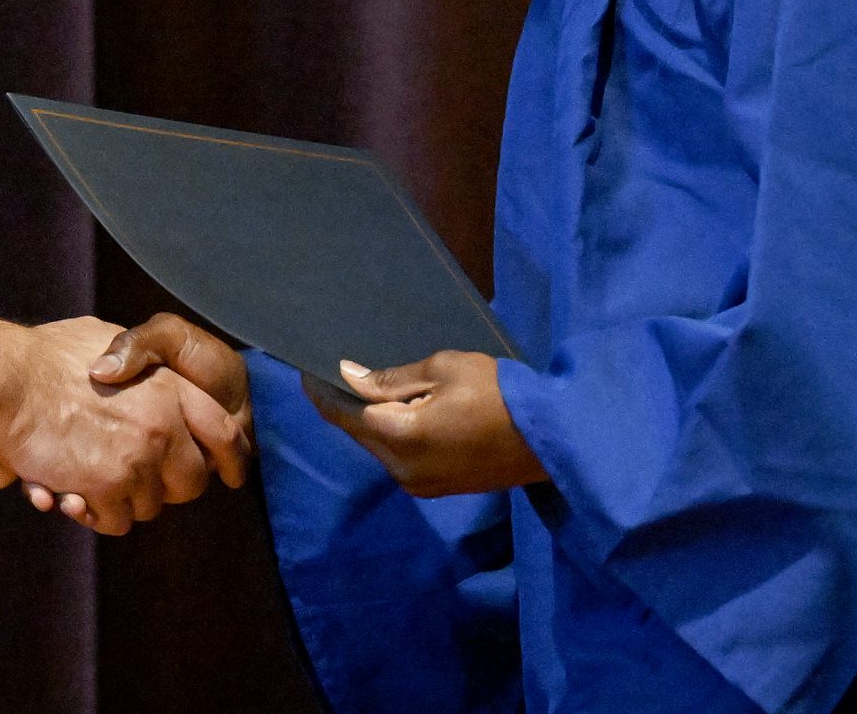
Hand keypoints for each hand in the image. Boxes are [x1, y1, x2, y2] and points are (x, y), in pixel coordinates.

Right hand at [0, 316, 249, 534]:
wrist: (9, 382)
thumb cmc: (48, 357)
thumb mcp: (106, 339)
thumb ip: (133, 358)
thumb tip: (135, 369)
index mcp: (170, 387)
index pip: (224, 431)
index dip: (228, 456)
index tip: (227, 472)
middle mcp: (163, 425)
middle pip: (191, 481)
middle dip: (168, 486)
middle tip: (137, 478)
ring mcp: (138, 458)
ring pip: (150, 505)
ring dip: (124, 499)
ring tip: (90, 480)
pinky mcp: (108, 487)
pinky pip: (117, 520)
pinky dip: (97, 515)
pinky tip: (74, 496)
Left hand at [306, 350, 545, 496]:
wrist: (549, 440)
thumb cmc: (497, 394)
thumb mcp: (442, 370)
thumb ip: (391, 378)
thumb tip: (350, 375)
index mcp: (399, 436)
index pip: (341, 414)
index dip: (320, 391)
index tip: (306, 368)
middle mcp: (401, 468)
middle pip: (358, 431)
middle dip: (346, 402)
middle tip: (342, 368)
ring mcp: (418, 484)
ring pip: (377, 445)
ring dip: (370, 419)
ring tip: (374, 384)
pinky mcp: (435, 488)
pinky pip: (398, 457)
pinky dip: (392, 433)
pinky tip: (400, 410)